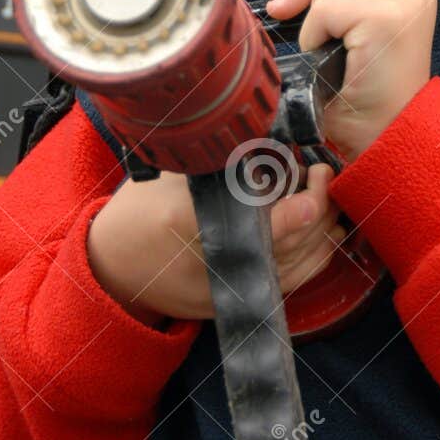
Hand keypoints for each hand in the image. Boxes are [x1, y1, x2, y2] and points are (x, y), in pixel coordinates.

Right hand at [86, 162, 344, 325]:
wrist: (115, 269)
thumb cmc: (139, 213)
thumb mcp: (170, 176)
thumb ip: (219, 162)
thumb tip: (271, 138)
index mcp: (192, 226)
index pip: (263, 221)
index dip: (301, 200)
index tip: (315, 168)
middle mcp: (220, 265)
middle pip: (294, 239)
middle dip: (320, 200)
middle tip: (322, 168)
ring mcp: (234, 289)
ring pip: (303, 260)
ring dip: (325, 224)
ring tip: (324, 188)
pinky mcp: (242, 302)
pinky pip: (298, 279)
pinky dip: (318, 251)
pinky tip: (324, 224)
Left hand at [264, 0, 436, 160]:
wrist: (386, 139)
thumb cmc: (364, 100)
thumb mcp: (332, 39)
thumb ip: (308, 1)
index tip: (308, 24)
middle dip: (312, 8)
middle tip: (323, 48)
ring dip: (316, 27)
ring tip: (342, 58)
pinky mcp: (388, 16)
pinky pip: (325, 8)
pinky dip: (316, 36)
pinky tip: (339, 60)